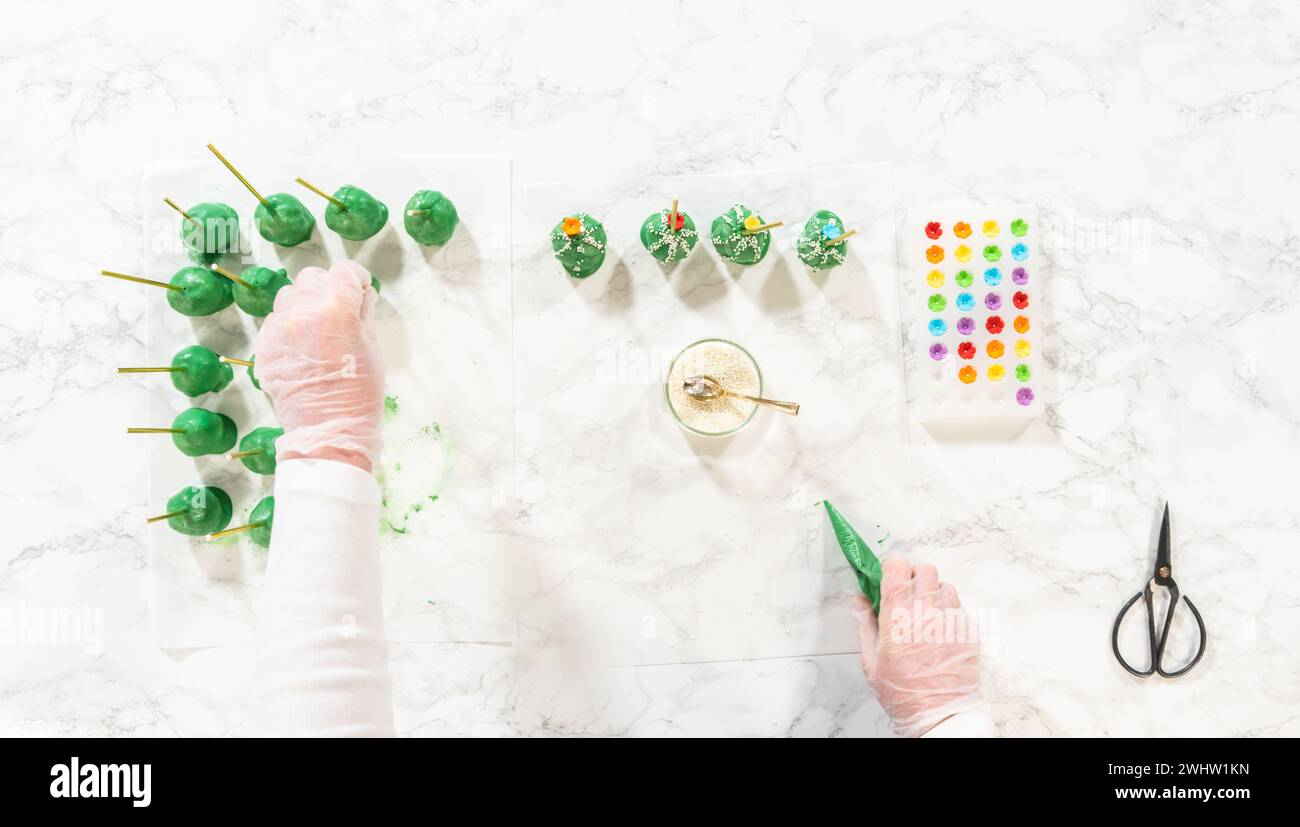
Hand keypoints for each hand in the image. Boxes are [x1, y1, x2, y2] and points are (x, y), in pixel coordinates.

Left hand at [254, 260, 383, 472]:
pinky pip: (276, 321)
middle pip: (314, 278)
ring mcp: (279, 328)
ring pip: (290, 295)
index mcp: (336, 309)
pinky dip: (290, 327)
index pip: (345, 271)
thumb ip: (363, 314)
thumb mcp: (371, 347)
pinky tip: (303, 349)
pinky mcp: (265, 345)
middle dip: (329, 289)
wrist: (328, 429)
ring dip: (305, 304)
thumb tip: (360, 295)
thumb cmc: (359, 392)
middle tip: (339, 311)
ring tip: (318, 329)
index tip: (359, 291)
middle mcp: (302, 311)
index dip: (356, 280)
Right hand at [853, 557, 982, 736]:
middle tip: (906, 596)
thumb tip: (858, 599)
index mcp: (898, 615)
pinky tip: (939, 631)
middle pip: (925, 570)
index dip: (892, 568)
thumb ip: (864, 623)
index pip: (898, 568)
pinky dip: (948, 611)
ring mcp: (951, 619)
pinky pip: (959, 607)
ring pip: (945, 586)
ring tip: (925, 614)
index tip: (888, 577)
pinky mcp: (968, 630)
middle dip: (914, 578)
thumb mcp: (870, 660)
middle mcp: (927, 611)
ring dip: (933, 593)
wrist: (939, 715)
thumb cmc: (902, 692)